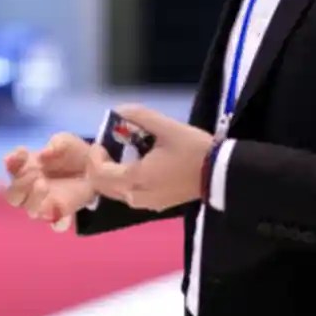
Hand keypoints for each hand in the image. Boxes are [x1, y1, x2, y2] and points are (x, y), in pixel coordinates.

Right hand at [3, 132, 96, 230]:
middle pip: (13, 196)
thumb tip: (43, 155)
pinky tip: (61, 209)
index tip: (22, 152)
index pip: (11, 168)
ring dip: (34, 199)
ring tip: (43, 184)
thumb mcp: (65, 142)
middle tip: (34, 173)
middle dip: (20, 185)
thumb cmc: (72, 152)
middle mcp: (31, 189)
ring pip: (31, 211)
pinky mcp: (63, 213)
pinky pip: (57, 224)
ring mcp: (45, 203)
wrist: (94, 166)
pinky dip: (57, 220)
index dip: (12, 162)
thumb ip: (55, 145)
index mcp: (26, 168)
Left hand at [87, 104, 213, 211]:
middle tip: (107, 147)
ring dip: (110, 175)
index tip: (101, 141)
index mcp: (135, 178)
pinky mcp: (156, 205)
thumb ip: (140, 116)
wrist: (220, 173)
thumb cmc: (193, 150)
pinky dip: (123, 181)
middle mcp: (136, 196)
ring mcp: (147, 204)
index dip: (94, 156)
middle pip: (102, 186)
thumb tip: (119, 109)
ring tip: (121, 153)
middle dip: (98, 166)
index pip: (98, 173)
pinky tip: (135, 165)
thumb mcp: (167, 127)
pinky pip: (130, 195)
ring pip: (115, 192)